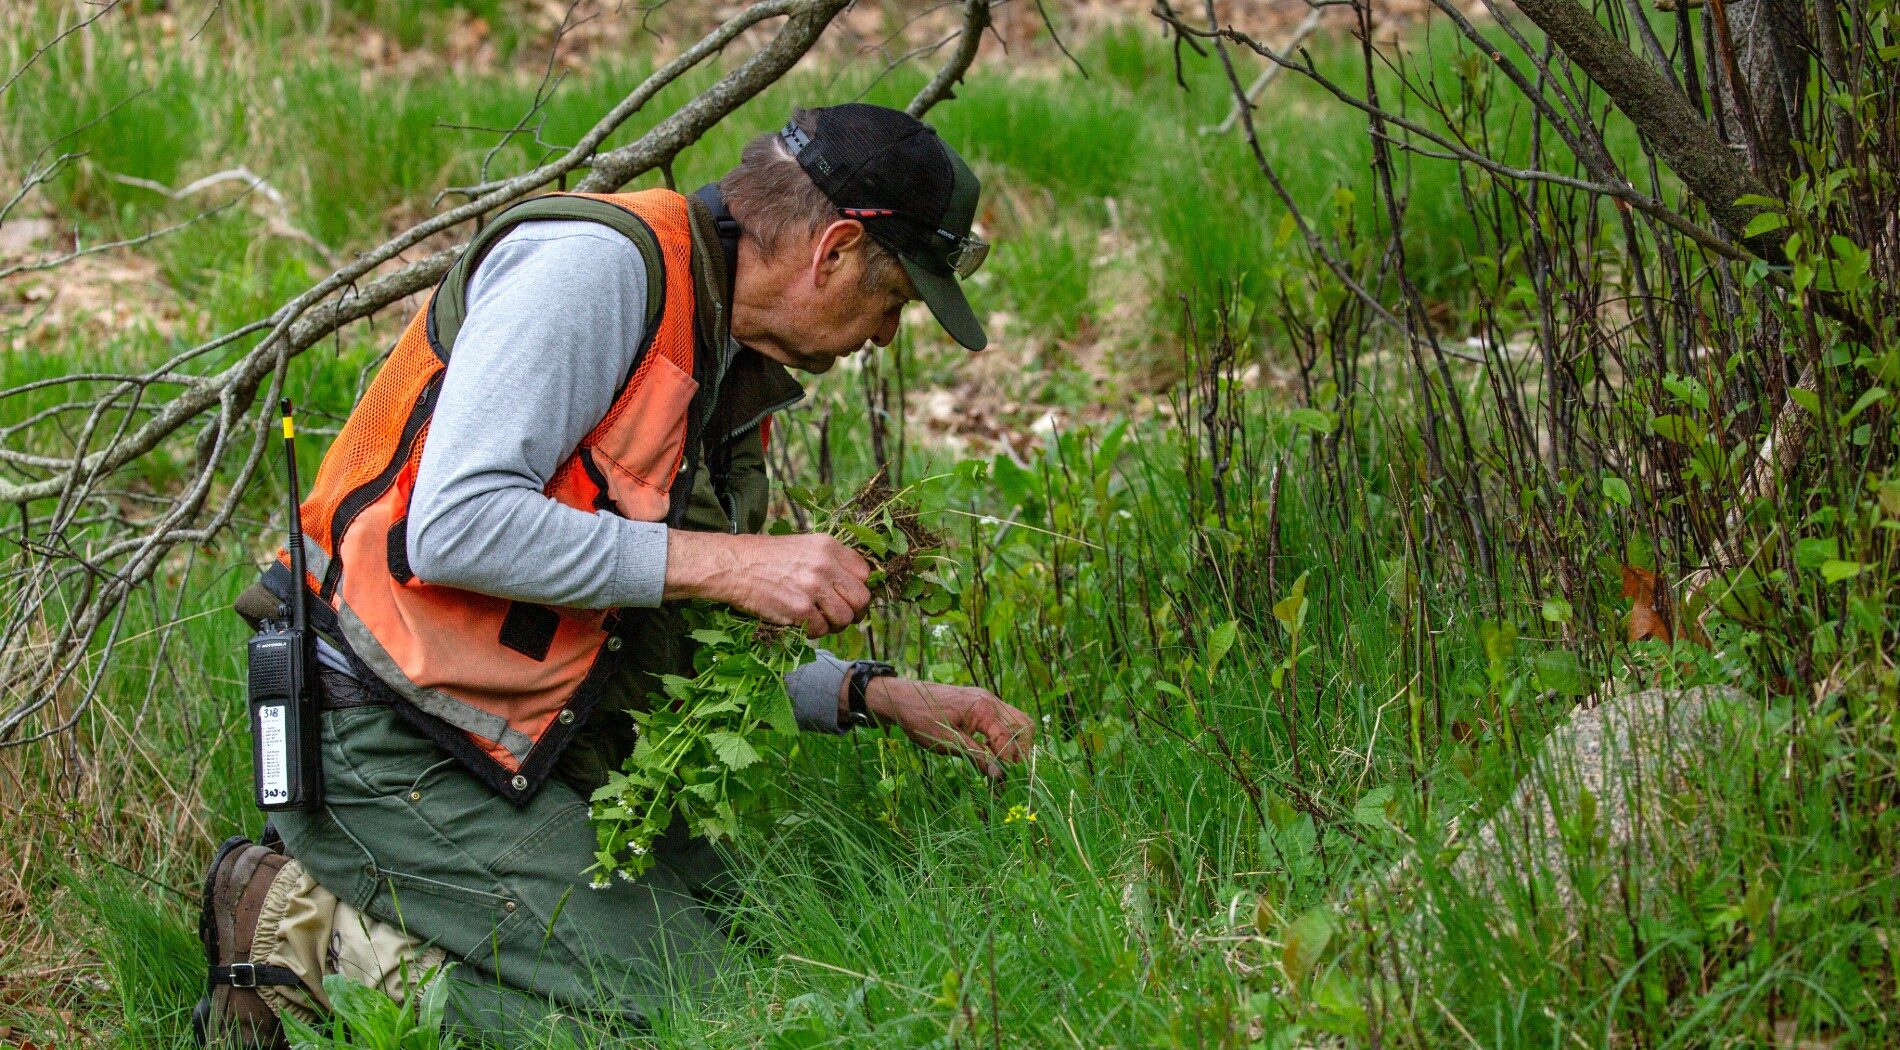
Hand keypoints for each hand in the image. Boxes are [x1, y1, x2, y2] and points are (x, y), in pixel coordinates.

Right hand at [665, 531, 870, 636]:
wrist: (735, 566)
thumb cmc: (767, 558)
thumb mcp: (805, 547)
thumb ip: (830, 561)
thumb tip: (853, 586)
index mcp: (829, 546)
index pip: (865, 573)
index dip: (859, 589)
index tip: (849, 597)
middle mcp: (826, 565)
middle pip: (861, 598)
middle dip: (853, 611)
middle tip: (840, 615)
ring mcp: (814, 588)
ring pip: (845, 618)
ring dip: (835, 625)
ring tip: (821, 621)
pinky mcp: (800, 609)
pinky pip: (821, 630)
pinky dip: (815, 632)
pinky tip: (802, 623)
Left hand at [860, 677, 1033, 779]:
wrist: (902, 697)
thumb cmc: (920, 718)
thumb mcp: (947, 742)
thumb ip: (975, 756)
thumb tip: (999, 775)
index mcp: (982, 708)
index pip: (1008, 737)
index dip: (1010, 761)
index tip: (1007, 781)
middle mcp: (990, 700)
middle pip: (1023, 724)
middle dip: (1022, 750)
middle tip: (1012, 772)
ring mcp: (987, 699)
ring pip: (1016, 721)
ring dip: (1015, 743)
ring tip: (1004, 765)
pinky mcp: (981, 703)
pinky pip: (1002, 719)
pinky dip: (1004, 736)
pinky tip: (991, 753)